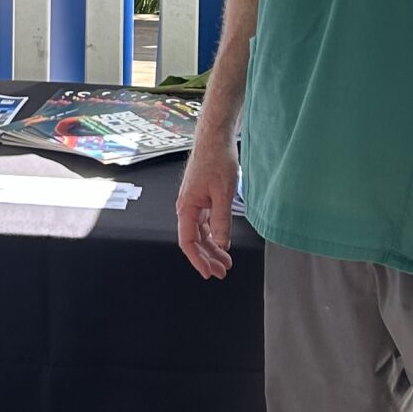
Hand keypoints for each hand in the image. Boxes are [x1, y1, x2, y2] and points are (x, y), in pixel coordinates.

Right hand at [177, 136, 237, 278]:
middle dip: (208, 258)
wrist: (215, 138)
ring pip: (201, 233)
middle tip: (222, 272)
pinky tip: (223, 242)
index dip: (198, 260)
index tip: (209, 273)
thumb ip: (222, 221)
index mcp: (186, 208)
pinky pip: (205, 223)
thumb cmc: (216, 160)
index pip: (188, 242)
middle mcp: (187, 208)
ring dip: (212, 248)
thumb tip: (222, 244)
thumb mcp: (223, 194)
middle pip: (194, 240)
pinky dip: (214, 234)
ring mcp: (194, 203)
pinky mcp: (202, 198)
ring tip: (226, 261)